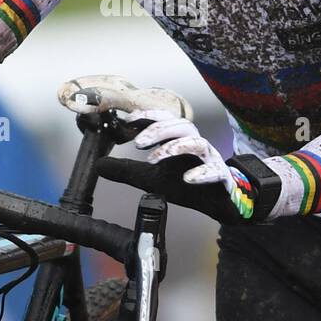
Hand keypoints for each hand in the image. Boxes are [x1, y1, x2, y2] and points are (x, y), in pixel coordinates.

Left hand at [95, 109, 279, 223]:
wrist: (218, 203)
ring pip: (198, 143)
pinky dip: (201, 173)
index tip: (130, 120)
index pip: (166, 120)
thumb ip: (126, 171)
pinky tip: (187, 179)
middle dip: (159, 130)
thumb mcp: (150, 178)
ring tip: (154, 159)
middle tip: (137, 144)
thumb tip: (99, 165)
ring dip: (175, 147)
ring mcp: (210, 160)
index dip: (149, 116)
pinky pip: (214, 171)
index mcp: (179, 141)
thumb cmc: (187, 185)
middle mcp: (196, 145)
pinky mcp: (221, 178)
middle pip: (182, 125)